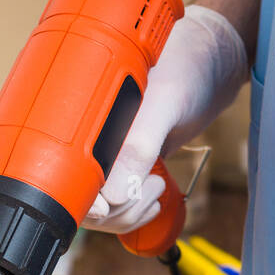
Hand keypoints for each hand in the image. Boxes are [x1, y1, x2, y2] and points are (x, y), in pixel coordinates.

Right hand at [85, 4, 248, 234]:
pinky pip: (117, 206)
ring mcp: (105, 157)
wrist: (210, 63)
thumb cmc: (185, 67)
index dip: (82, 201)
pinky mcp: (122, 166)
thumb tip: (111, 197)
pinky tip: (153, 192)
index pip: (64, 179)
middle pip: (80, 203)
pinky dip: (137, 210)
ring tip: (155, 184)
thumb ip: (138, 147)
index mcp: (81, 120)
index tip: (106, 207)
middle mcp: (87, 141)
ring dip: (130, 212)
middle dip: (115, 210)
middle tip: (149, 185)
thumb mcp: (163, 102)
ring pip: (101, 212)